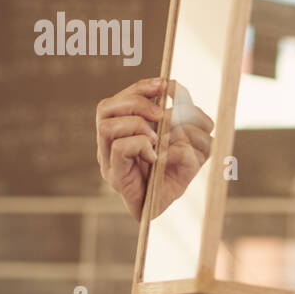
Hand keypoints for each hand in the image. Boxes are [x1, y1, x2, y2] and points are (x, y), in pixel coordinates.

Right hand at [96, 77, 213, 220]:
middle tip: (161, 114)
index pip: (119, 98)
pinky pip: (120, 148)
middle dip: (137, 102)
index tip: (165, 84)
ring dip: (138, 124)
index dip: (140, 87)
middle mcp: (109, 142)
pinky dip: (141, 145)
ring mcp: (108, 159)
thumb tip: (183, 104)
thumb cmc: (172, 176)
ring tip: (156, 138)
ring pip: (107, 124)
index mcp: (121, 129)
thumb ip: (188, 124)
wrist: (163, 209)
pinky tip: (155, 155)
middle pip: (106, 106)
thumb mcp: (187, 145)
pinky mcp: (114, 175)